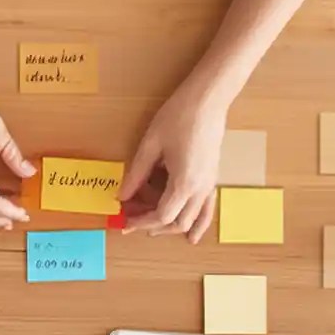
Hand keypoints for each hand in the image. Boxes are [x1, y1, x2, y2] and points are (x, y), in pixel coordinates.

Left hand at [121, 80, 225, 243]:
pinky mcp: (212, 177)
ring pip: (192, 219)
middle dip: (152, 224)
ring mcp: (210, 184)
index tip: (124, 221)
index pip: (161, 216)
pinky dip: (198, 223)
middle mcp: (201, 189)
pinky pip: (206, 208)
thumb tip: (122, 196)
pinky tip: (192, 236)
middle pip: (176, 222)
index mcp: (184, 183)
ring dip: (171, 226)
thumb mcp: (150, 145)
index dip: (140, 221)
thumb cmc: (179, 116)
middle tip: (131, 218)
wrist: (208, 99)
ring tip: (151, 225)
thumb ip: (136, 174)